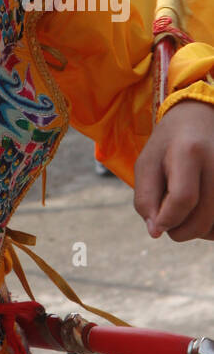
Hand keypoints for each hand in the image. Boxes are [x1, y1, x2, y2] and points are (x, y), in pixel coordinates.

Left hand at [134, 100, 213, 241]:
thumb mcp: (147, 163)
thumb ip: (145, 198)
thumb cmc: (167, 145)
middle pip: (202, 219)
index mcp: (190, 152)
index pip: (183, 198)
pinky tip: (198, 215)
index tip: (156, 224)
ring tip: (181, 213)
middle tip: (165, 221)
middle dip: (178, 230)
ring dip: (194, 232)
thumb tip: (156, 232)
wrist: (199, 121)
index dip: (166, 218)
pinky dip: (209, 229)